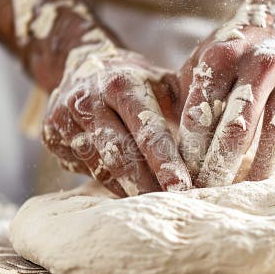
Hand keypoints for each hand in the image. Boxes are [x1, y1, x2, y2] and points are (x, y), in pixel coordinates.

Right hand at [42, 36, 191, 195]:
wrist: (81, 65)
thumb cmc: (138, 82)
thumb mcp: (163, 82)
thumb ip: (188, 105)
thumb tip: (223, 138)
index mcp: (122, 83)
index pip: (148, 129)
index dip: (166, 162)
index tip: (184, 188)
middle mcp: (89, 100)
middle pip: (120, 154)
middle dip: (148, 184)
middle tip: (172, 207)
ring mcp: (65, 120)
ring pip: (101, 168)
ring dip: (130, 191)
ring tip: (155, 208)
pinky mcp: (52, 138)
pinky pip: (86, 171)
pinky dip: (110, 185)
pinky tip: (129, 195)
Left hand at [177, 0, 274, 186]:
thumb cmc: (235, 46)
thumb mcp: (205, 57)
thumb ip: (186, 92)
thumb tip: (167, 140)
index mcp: (222, 55)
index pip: (201, 111)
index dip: (191, 149)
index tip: (184, 180)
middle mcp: (259, 62)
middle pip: (238, 126)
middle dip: (222, 166)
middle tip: (211, 197)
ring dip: (262, 170)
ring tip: (250, 198)